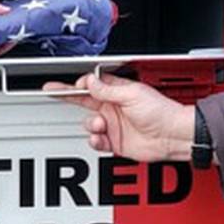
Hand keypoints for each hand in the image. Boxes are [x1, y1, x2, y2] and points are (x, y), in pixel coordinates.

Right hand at [48, 72, 191, 162]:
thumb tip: (90, 82)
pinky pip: (96, 141)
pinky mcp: (115, 142)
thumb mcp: (131, 94)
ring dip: (91, 124)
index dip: (78, 85)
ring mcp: (113, 125)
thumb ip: (107, 90)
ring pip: (89, 123)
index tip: (67, 85)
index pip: (92, 85)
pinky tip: (101, 137)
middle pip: (84, 101)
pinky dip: (96, 140)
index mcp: (118, 92)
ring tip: (100, 125)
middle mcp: (113, 107)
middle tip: (52, 91)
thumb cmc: (160, 111)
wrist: (171, 135)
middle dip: (68, 96)